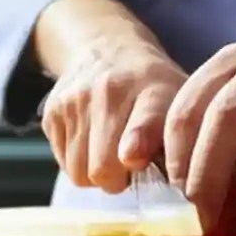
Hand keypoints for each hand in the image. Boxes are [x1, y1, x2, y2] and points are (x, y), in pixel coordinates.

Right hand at [42, 37, 186, 192]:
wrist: (107, 48)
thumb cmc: (152, 89)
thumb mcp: (180, 104)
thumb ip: (182, 144)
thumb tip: (179, 187)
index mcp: (152, 90)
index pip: (139, 129)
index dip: (134, 151)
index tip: (135, 160)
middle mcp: (109, 91)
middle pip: (103, 167)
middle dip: (119, 179)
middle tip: (130, 165)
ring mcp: (75, 100)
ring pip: (80, 173)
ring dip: (97, 174)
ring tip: (112, 152)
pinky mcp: (52, 111)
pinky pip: (63, 164)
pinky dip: (79, 162)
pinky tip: (93, 143)